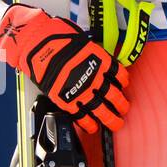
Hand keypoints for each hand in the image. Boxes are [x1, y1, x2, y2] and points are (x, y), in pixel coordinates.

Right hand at [0, 4, 129, 133]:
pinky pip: (81, 115)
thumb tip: (94, 58)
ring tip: (115, 124)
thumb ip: (92, 54)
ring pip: (101, 109)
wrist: (42, 45)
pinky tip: (92, 127)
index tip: (123, 86)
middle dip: (121, 106)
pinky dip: (88, 123)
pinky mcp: (67, 100)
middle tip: (124, 111)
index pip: (119, 75)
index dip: (123, 82)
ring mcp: (82, 90)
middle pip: (114, 96)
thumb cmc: (60, 38)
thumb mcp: (85, 43)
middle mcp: (96, 78)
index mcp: (103, 62)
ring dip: (110, 118)